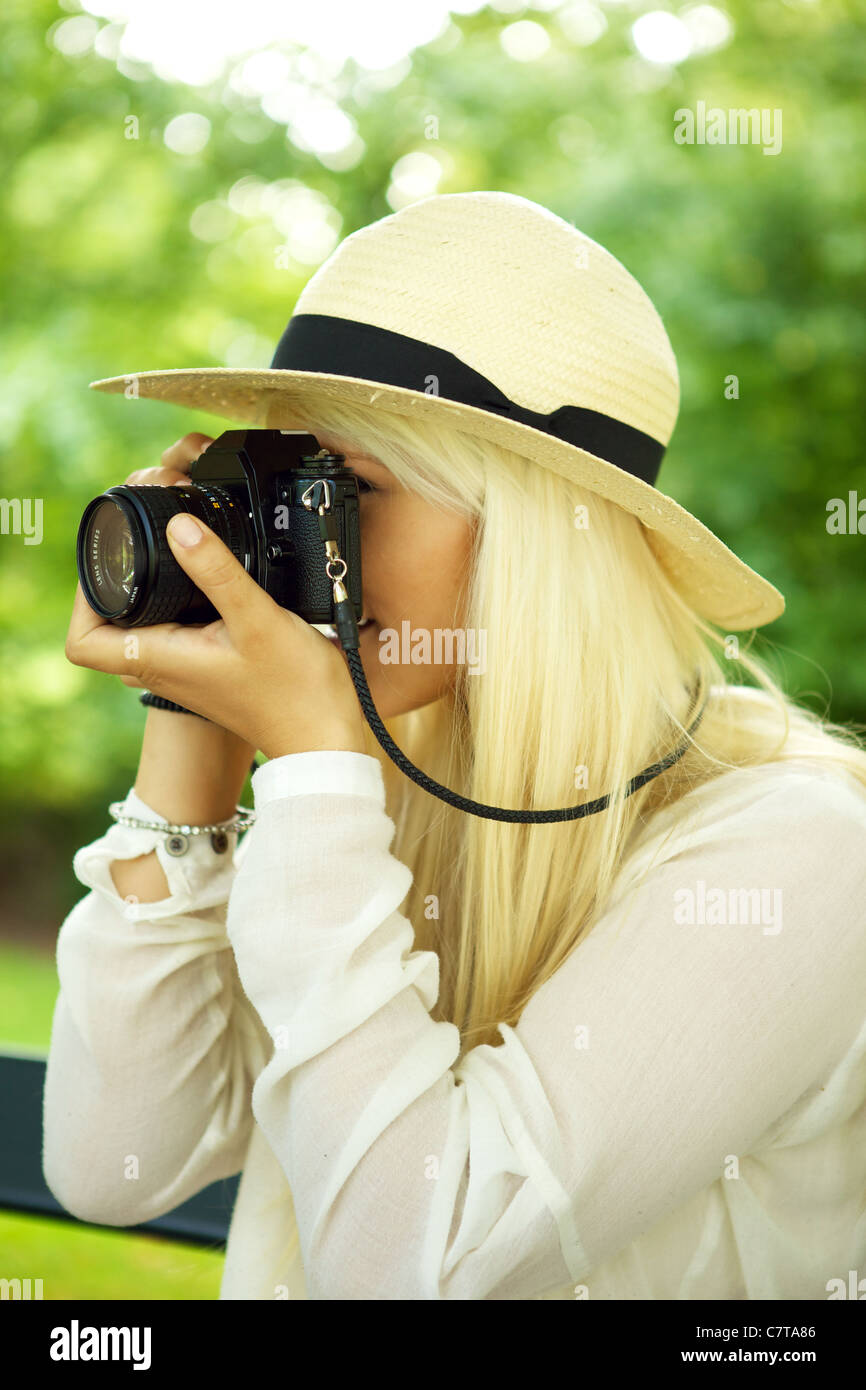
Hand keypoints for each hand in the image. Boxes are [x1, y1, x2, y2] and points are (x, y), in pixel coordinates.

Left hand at [66, 472, 367, 759]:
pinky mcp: (207, 670)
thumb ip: (215, 570)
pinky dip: (176, 604)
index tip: (112, 560)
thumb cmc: (295, 689)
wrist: (327, 736)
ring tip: (174, 553)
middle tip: (144, 542)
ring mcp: (184, 673)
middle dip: (115, 579)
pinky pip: (171, 633)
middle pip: (108, 627)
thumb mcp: (256, 618)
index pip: (82, 641)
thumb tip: (179, 526)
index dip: (83, 597)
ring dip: (146, 591)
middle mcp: (162, 670)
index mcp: (159, 660)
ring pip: (139, 629)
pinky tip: (208, 582)